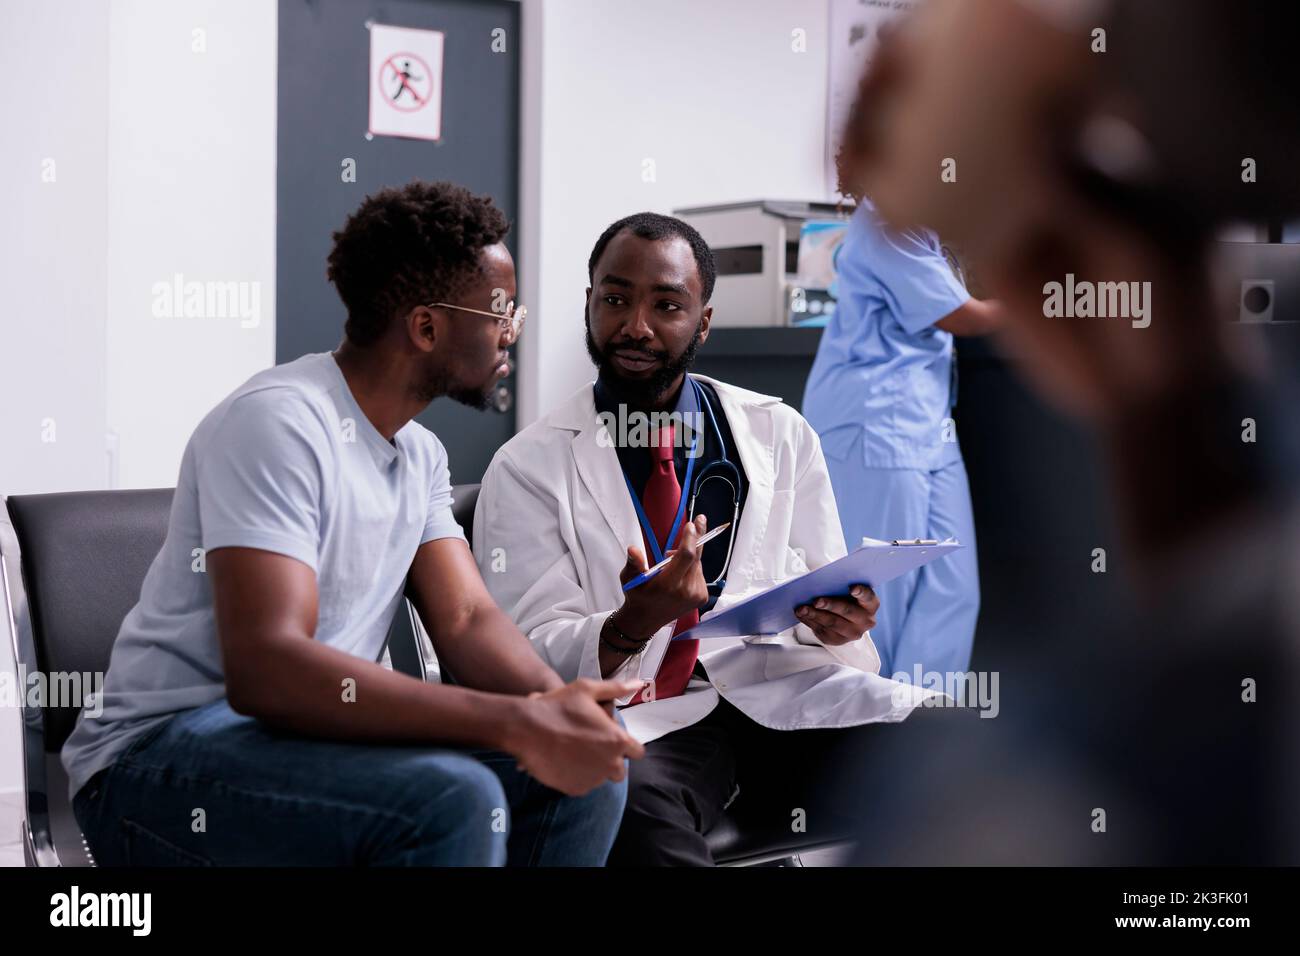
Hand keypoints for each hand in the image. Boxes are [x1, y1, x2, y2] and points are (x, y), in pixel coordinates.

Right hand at [509, 678, 644, 795]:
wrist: (526, 728)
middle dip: (610, 760)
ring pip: (600, 778)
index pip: (637, 752)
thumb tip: (639, 684)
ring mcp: (593, 779)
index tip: (613, 740)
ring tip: (574, 752)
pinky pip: (583, 785)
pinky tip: (564, 761)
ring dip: (593, 768)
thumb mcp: (587, 689)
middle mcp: (610, 763)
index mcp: (617, 740)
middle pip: (620, 770)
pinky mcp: (575, 789)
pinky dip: (576, 776)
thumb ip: (616, 688)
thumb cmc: (558, 706)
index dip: (626, 746)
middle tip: (592, 747)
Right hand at [616, 515, 709, 638]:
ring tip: (670, 561)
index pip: (686, 556)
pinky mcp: (702, 597)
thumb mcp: (630, 578)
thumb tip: (633, 550)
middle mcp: (685, 591)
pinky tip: (679, 572)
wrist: (646, 620)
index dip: (690, 538)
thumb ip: (634, 563)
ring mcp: (696, 595)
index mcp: (668, 585)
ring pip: (697, 564)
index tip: (691, 524)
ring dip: (688, 556)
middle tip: (699, 520)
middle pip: (696, 557)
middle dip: (695, 538)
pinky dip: (691, 567)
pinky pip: (699, 573)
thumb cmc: (637, 595)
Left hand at [795, 584, 877, 646]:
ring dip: (815, 615)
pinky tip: (802, 615)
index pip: (868, 597)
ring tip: (802, 608)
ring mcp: (853, 633)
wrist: (844, 617)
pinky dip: (810, 622)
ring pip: (832, 624)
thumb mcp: (847, 589)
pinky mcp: (839, 640)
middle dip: (830, 605)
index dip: (861, 592)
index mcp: (871, 604)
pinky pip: (823, 631)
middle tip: (816, 601)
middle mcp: (866, 621)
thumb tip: (821, 581)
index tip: (852, 588)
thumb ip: (840, 585)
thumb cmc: (845, 597)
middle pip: (847, 611)